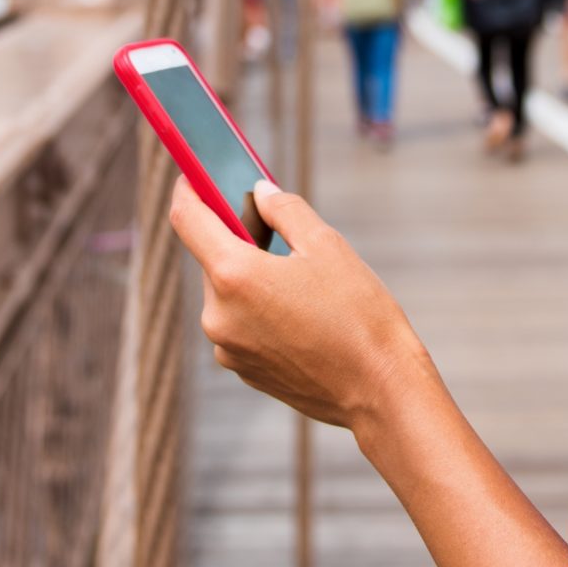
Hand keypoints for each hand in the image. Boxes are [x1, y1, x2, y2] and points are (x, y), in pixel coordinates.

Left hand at [168, 178, 433, 431]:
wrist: (380, 390)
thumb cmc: (358, 315)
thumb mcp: (326, 245)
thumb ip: (285, 209)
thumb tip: (260, 194)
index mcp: (234, 275)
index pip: (187, 219)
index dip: (188, 189)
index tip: (193, 176)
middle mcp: (218, 315)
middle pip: (211, 258)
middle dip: (236, 239)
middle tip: (274, 228)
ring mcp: (227, 348)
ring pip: (227, 293)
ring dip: (250, 277)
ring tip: (300, 281)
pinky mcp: (242, 370)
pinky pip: (238, 325)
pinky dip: (257, 310)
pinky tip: (300, 314)